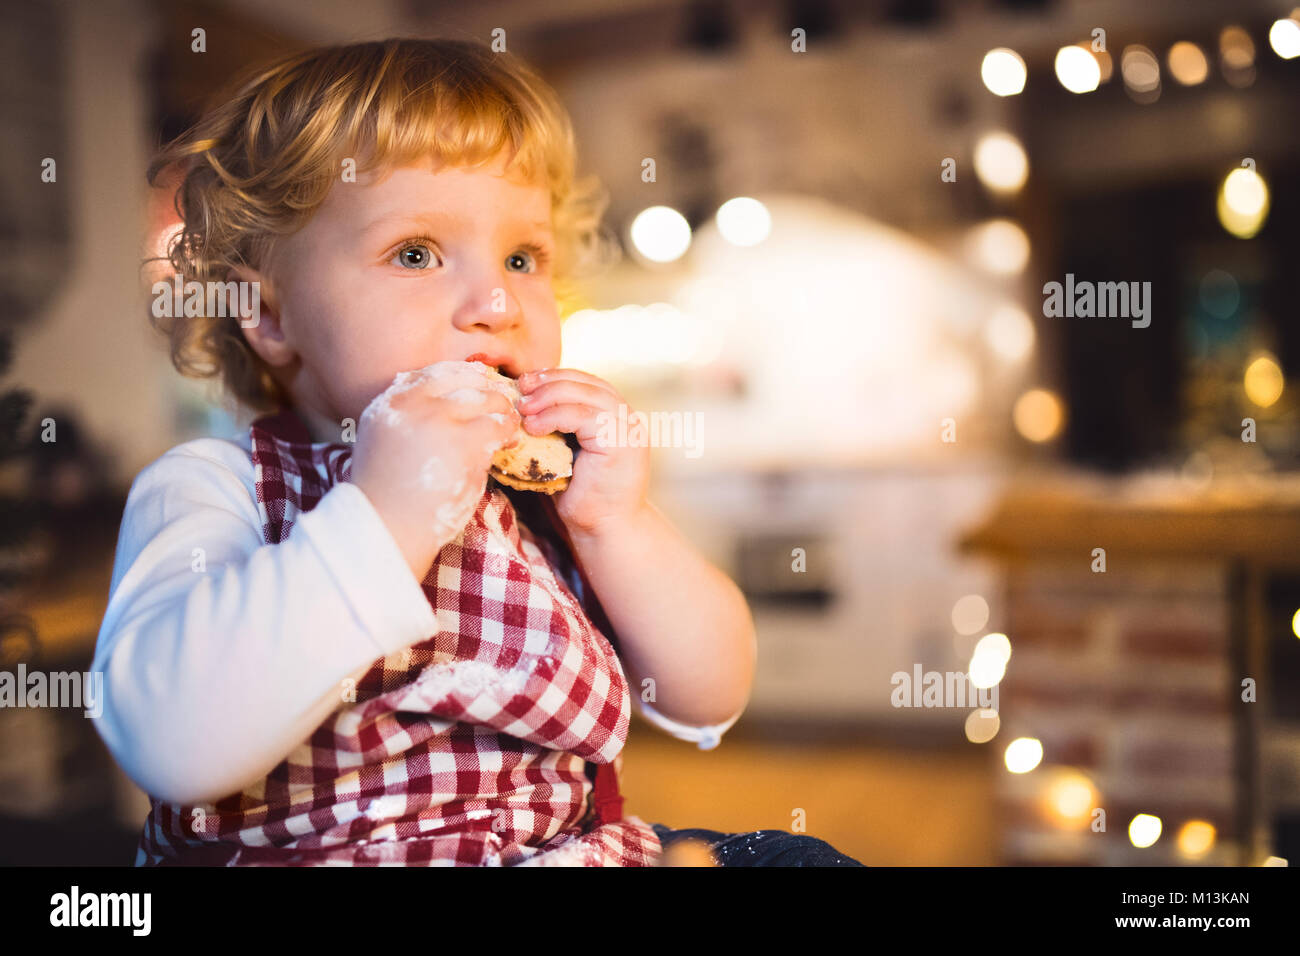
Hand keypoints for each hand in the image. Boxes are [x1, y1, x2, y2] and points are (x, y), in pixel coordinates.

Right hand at [351, 362, 520, 578]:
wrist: (387, 527)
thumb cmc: (389, 492)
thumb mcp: (385, 439)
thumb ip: (409, 414)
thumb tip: (448, 397)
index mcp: (392, 400)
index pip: (437, 372)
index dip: (465, 378)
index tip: (480, 389)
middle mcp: (413, 403)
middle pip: (466, 382)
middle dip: (489, 394)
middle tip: (503, 409)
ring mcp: (438, 421)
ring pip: (487, 400)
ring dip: (503, 412)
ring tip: (509, 427)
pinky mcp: (463, 444)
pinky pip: (498, 426)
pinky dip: (508, 432)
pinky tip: (510, 442)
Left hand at [515, 368, 649, 536]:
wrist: (606, 529)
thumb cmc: (583, 497)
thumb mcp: (568, 453)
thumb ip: (558, 427)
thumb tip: (520, 404)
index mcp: (617, 416)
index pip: (586, 382)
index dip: (555, 376)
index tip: (525, 382)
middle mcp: (627, 417)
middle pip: (586, 382)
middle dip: (549, 381)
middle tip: (520, 388)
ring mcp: (627, 428)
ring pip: (585, 395)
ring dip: (548, 396)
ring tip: (522, 408)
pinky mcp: (621, 442)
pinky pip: (582, 416)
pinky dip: (553, 416)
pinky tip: (533, 426)